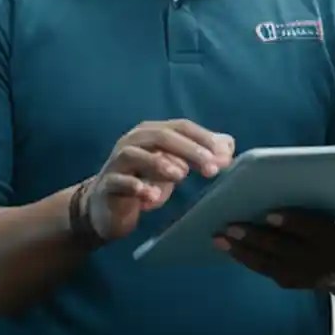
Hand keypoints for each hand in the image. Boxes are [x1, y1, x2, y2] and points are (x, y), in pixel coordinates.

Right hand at [83, 119, 234, 241]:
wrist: (106, 208)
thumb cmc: (144, 182)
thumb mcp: (174, 167)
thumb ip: (199, 155)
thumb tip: (228, 145)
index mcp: (152, 132)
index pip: (181, 126)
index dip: (204, 138)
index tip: (225, 156)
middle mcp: (133, 141)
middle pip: (162, 136)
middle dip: (189, 150)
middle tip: (212, 169)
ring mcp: (117, 162)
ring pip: (135, 154)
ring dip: (159, 162)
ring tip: (180, 175)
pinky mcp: (106, 185)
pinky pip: (118, 181)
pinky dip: (135, 186)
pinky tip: (150, 196)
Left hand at [214, 199, 334, 290]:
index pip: (316, 233)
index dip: (294, 224)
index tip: (270, 213)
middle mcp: (325, 264)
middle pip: (286, 252)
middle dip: (257, 239)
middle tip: (231, 226)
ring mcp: (308, 278)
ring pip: (272, 266)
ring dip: (244, 253)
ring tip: (219, 238)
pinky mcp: (295, 283)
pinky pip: (268, 272)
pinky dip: (247, 260)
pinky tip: (227, 247)